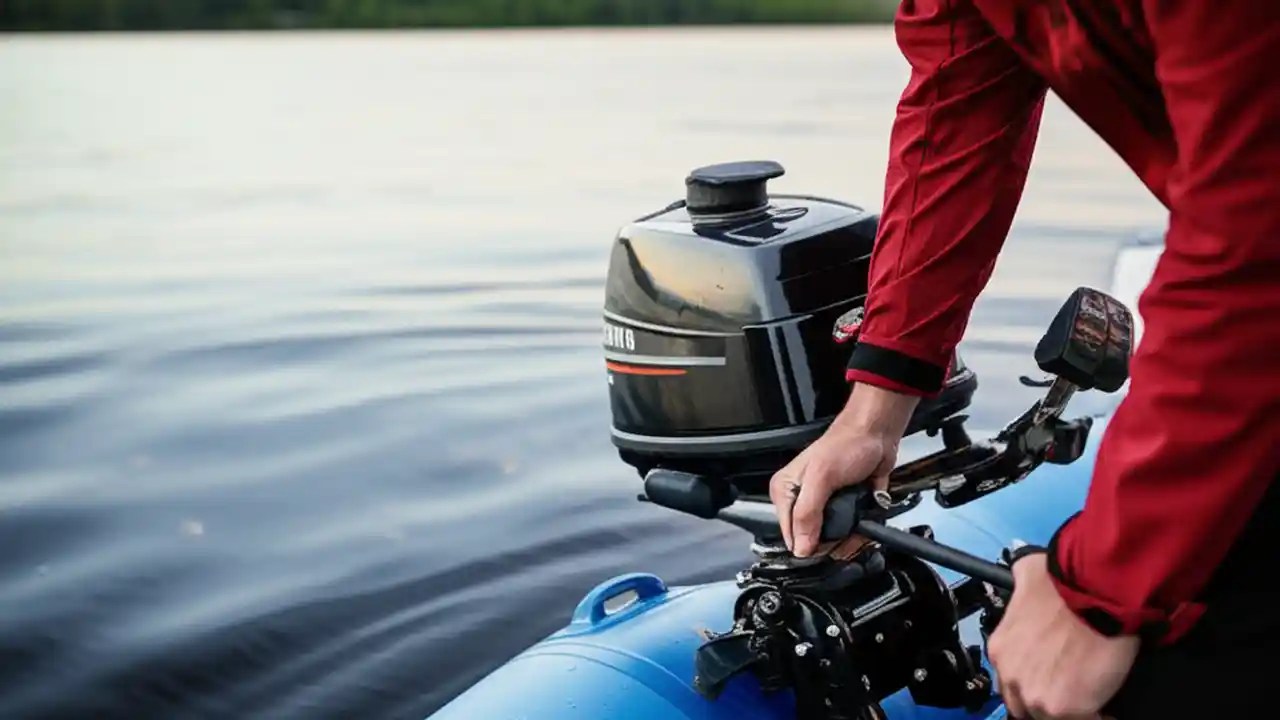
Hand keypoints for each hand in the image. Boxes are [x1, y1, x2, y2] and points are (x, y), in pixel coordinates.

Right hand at [768, 384, 917, 557]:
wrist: (876, 433)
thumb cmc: (846, 444)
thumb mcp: (822, 478)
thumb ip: (808, 514)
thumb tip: (800, 548)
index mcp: (786, 492)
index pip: (789, 535)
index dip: (808, 546)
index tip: (828, 548)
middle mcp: (801, 500)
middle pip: (811, 539)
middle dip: (833, 544)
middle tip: (849, 538)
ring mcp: (823, 504)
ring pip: (832, 538)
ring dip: (849, 539)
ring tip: (860, 531)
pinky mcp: (842, 505)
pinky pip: (849, 530)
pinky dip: (860, 532)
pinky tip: (866, 525)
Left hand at [988, 554, 1139, 719]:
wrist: (1095, 593)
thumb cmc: (1066, 581)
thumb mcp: (1028, 573)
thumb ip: (1021, 582)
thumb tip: (1024, 573)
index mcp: (1000, 650)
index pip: (1013, 682)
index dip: (1035, 682)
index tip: (1054, 680)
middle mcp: (1010, 676)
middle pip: (1026, 705)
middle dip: (1048, 699)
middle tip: (1072, 691)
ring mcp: (1034, 695)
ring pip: (1050, 715)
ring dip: (1070, 709)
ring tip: (1091, 700)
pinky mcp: (1063, 709)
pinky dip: (1097, 717)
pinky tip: (1107, 708)